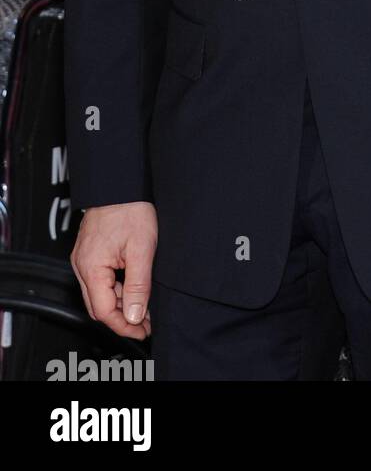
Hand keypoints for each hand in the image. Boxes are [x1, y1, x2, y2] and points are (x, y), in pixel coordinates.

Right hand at [70, 202, 157, 339]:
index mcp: (91, 268)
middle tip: (146, 323)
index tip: (143, 330)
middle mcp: (82, 266)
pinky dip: (116, 288)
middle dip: (123, 318)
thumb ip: (138, 285)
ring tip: (145, 306)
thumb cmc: (131, 209)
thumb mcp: (142, 249)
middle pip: (98, 306)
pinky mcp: (90, 253)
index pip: (104, 311)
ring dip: (121, 303)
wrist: (120, 183)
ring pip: (99, 294)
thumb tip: (136, 316)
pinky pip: (99, 280)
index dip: (124, 325)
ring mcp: (84, 260)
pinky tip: (134, 287)